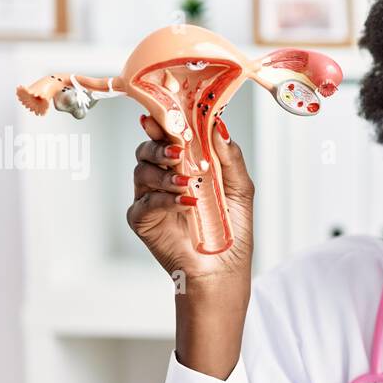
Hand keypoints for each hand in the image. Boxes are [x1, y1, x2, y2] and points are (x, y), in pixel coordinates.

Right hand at [127, 114, 254, 285]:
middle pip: (147, 149)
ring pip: (143, 171)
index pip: (169, 136)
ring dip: (165, 174)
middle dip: (159, 146)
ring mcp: (150, 197)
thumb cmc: (231, 229)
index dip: (165, 123)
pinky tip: (185, 203)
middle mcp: (163, 177)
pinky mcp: (142, 219)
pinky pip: (146, 202)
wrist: (224, 268)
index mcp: (184, 164)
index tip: (168, 114)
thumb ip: (229, 157)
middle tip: (176, 151)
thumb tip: (219, 126)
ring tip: (188, 183)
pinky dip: (165, 199)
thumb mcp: (239, 188)